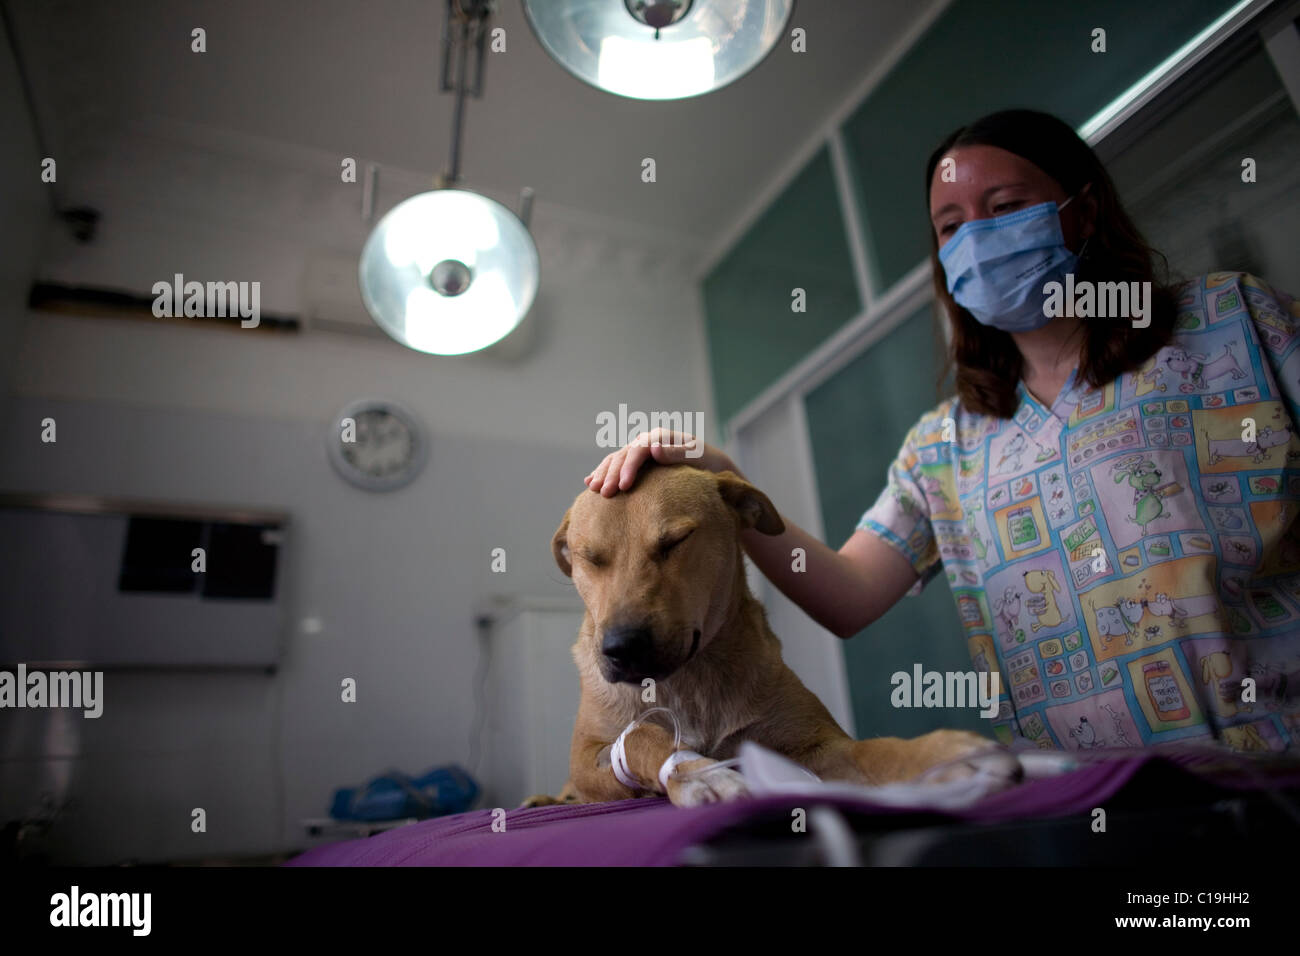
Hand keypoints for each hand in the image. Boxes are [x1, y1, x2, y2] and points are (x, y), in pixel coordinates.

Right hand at [584, 428, 736, 496]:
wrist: (711, 465)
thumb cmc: (707, 462)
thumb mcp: (697, 457)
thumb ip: (677, 453)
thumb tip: (653, 449)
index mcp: (660, 437)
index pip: (639, 450)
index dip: (629, 467)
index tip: (623, 486)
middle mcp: (647, 442)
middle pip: (623, 455)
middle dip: (611, 474)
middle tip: (604, 493)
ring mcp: (640, 451)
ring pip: (615, 459)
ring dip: (602, 473)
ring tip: (593, 489)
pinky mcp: (637, 463)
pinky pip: (616, 465)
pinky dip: (602, 472)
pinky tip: (590, 481)